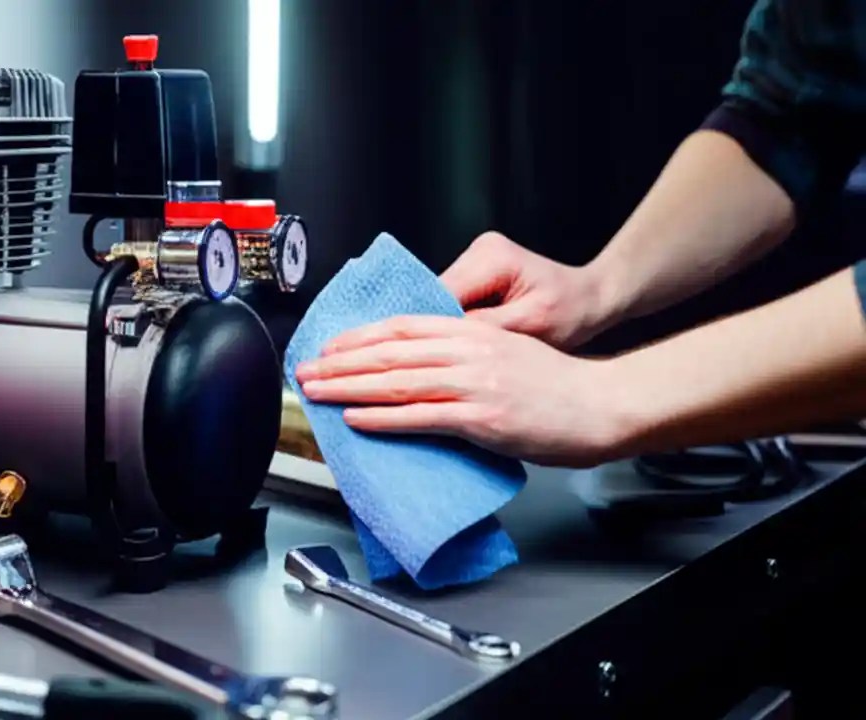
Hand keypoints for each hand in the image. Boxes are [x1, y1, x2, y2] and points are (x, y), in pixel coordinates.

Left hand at [294, 315, 629, 466]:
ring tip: (316, 392)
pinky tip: (356, 419)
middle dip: (340, 362)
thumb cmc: (559, 387)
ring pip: (396, 381)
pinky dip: (383, 418)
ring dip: (348, 387)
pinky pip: (421, 417)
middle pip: (389, 352)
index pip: (402, 327)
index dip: (359, 336)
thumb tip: (421, 367)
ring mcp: (474, 384)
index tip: (329, 345)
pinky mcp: (482, 418)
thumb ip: (465, 353)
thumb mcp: (507, 352)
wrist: (604, 405)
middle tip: (305, 370)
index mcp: (473, 331)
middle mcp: (469, 351)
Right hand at [440, 231, 610, 349]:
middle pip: (435, 294)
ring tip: (450, 355)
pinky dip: (454, 321)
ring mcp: (475, 257)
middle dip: (435, 327)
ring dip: (444, 326)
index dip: (429, 326)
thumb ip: (484, 329)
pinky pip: (452, 299)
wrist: (592, 298)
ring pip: (440, 299)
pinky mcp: (475, 270)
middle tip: (434, 363)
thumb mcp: (529, 327)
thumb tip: (441, 340)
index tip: (422, 358)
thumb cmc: (571, 312)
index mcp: (493, 257)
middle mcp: (479, 249)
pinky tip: (462, 342)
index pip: (442, 294)